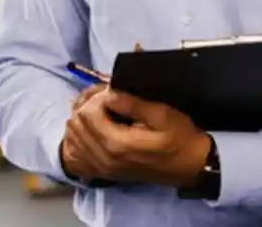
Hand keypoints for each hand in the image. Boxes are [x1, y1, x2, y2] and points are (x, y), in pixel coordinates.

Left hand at [61, 88, 209, 187]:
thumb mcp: (162, 114)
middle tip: (106, 95)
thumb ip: (133, 104)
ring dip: (81, 119)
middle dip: (87, 104)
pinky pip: (75, 155)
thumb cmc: (179, 137)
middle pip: (76, 124)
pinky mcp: (103, 171)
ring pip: (72, 138)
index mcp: (116, 143)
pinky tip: (90, 129)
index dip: (97, 96)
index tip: (114, 90)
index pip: (87, 113)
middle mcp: (103, 158)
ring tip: (99, 108)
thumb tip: (109, 93)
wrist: (189, 166)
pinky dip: (76, 140)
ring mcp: (101, 167)